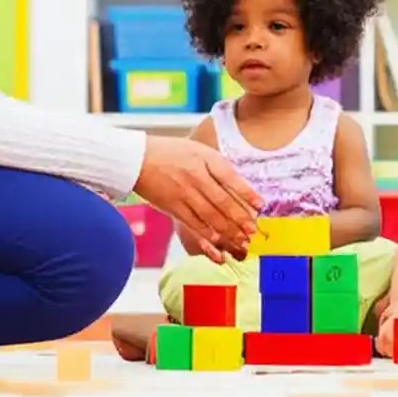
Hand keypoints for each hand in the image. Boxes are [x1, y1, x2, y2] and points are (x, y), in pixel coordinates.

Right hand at [133, 135, 260, 263]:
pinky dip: (206, 237)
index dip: (247, 194)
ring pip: (210, 217)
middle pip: (223, 202)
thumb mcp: (200, 150)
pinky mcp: (172, 207)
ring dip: (228, 231)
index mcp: (206, 160)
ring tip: (241, 242)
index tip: (260, 206)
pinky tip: (217, 245)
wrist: (137, 158)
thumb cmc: (172, 153)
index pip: (231, 179)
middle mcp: (196, 177)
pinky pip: (192, 225)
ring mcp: (184, 194)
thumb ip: (219, 167)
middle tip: (253, 232)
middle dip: (240, 219)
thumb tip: (240, 188)